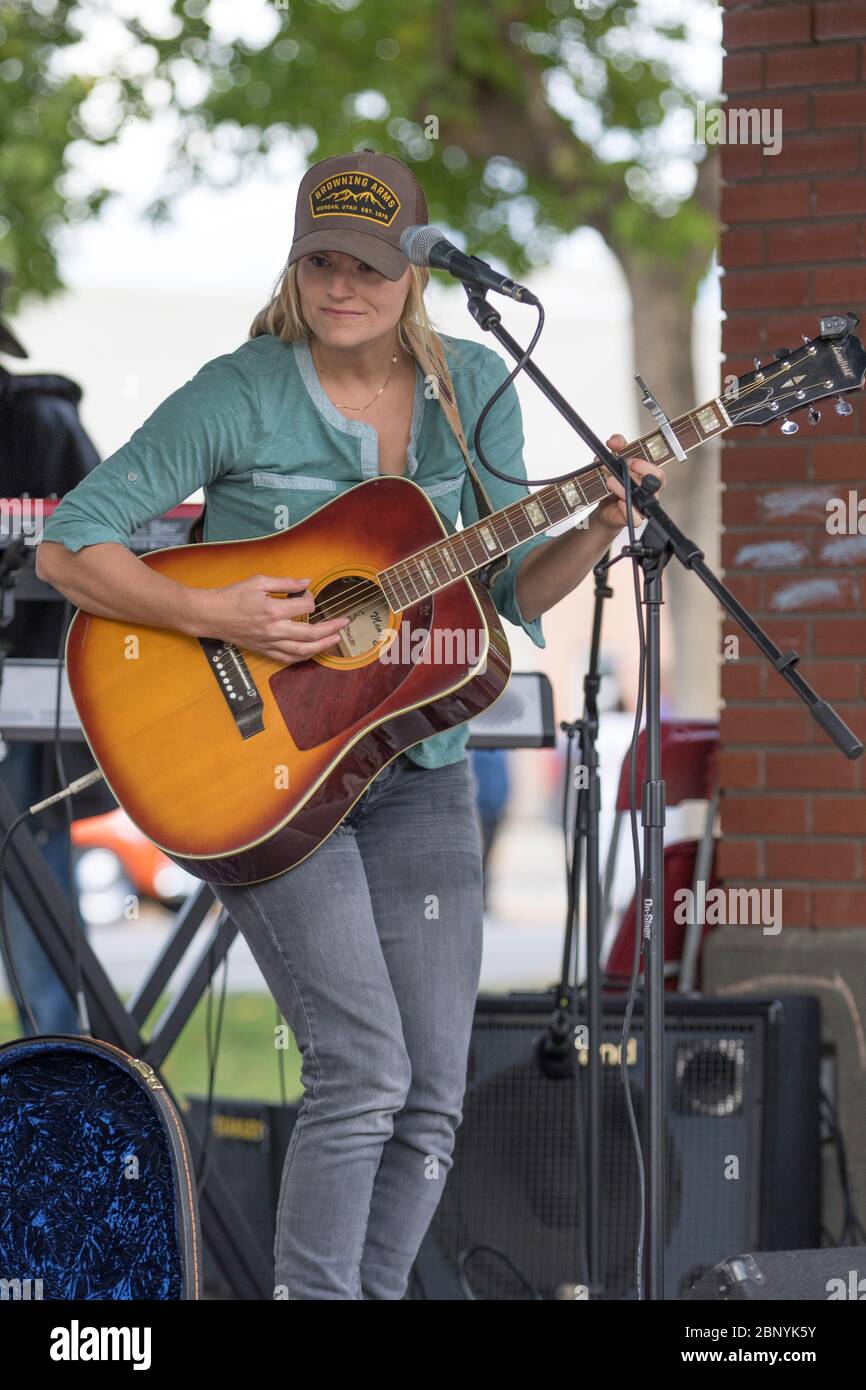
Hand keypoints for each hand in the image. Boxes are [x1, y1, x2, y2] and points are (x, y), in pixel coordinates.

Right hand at [192, 574, 348, 663]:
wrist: (211, 615)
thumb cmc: (232, 596)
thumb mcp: (258, 581)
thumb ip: (284, 582)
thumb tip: (306, 582)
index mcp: (272, 610)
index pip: (304, 606)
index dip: (311, 599)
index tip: (309, 594)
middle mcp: (273, 629)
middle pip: (310, 634)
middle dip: (331, 629)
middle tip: (344, 623)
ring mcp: (269, 643)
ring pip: (302, 651)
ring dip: (322, 646)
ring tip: (335, 640)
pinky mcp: (264, 650)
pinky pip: (288, 658)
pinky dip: (304, 656)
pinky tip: (313, 651)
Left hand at [592, 433, 665, 532]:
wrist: (605, 507)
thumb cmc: (615, 484)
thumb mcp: (613, 461)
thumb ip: (616, 447)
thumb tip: (614, 441)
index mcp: (649, 478)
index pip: (657, 471)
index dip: (646, 465)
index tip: (630, 461)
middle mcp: (649, 492)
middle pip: (656, 482)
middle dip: (640, 473)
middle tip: (625, 468)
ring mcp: (644, 506)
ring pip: (645, 498)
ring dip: (624, 488)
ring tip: (610, 481)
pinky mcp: (635, 518)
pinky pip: (637, 518)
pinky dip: (627, 509)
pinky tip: (619, 502)